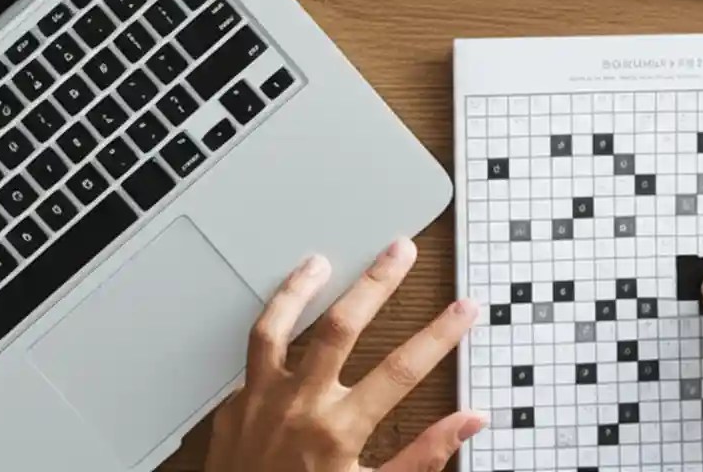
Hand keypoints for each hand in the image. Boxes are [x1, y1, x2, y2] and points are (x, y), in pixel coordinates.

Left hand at [206, 239, 484, 471]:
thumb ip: (423, 456)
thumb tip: (468, 422)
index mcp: (338, 431)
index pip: (402, 370)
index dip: (439, 335)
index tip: (464, 310)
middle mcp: (298, 407)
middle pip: (342, 327)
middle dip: (377, 282)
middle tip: (401, 250)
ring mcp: (261, 402)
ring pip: (279, 327)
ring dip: (301, 289)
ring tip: (320, 261)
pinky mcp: (234, 407)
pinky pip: (252, 354)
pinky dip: (270, 327)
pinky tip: (283, 312)